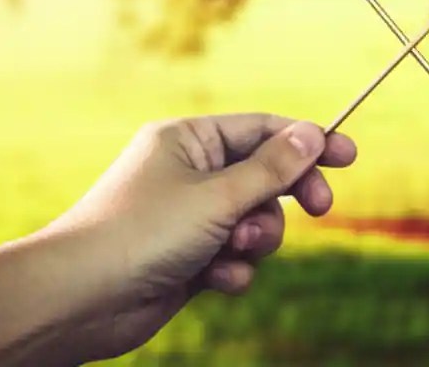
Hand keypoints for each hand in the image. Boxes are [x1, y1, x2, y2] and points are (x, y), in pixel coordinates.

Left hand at [45, 115, 356, 361]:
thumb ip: (272, 168)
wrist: (79, 299)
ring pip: (255, 220)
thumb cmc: (140, 234)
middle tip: (321, 207)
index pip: (262, 128)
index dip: (307, 140)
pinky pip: (234, 256)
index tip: (348, 156)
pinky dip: (233, 268)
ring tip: (234, 250)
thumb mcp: (219, 196)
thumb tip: (313, 131)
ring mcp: (188, 217)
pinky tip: (215, 280)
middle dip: (287, 196)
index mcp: (188, 140)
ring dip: (257, 238)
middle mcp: (188, 173)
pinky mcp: (188, 257)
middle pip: (265, 174)